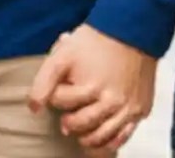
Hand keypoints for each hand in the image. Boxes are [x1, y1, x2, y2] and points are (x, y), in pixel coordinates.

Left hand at [28, 25, 155, 153]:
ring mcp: (127, 107)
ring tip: (80, 132)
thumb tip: (34, 108)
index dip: (57, 95)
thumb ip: (44, 81)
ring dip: (86, 138)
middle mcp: (111, 101)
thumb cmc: (96, 41)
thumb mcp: (64, 53)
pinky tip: (100, 140)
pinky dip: (109, 143)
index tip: (62, 88)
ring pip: (101, 136)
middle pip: (80, 124)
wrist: (132, 30)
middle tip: (67, 120)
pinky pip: (123, 136)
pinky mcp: (140, 109)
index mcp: (90, 87)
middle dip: (69, 121)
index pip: (60, 102)